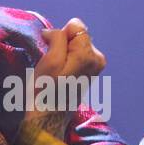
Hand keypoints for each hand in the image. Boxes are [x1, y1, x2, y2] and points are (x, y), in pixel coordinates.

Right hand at [24, 17, 105, 137]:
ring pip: (75, 45)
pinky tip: (61, 74)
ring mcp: (96, 66)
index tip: (52, 53)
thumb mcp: (50, 60)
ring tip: (56, 72)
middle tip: (53, 65)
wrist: (48, 117)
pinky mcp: (90, 72)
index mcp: (90, 55)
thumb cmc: (45, 90)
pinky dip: (66, 60)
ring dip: (63, 53)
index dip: (60, 36)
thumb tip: (59, 31)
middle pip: (76, 35)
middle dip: (62, 45)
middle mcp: (98, 59)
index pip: (75, 26)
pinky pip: (76, 55)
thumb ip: (59, 37)